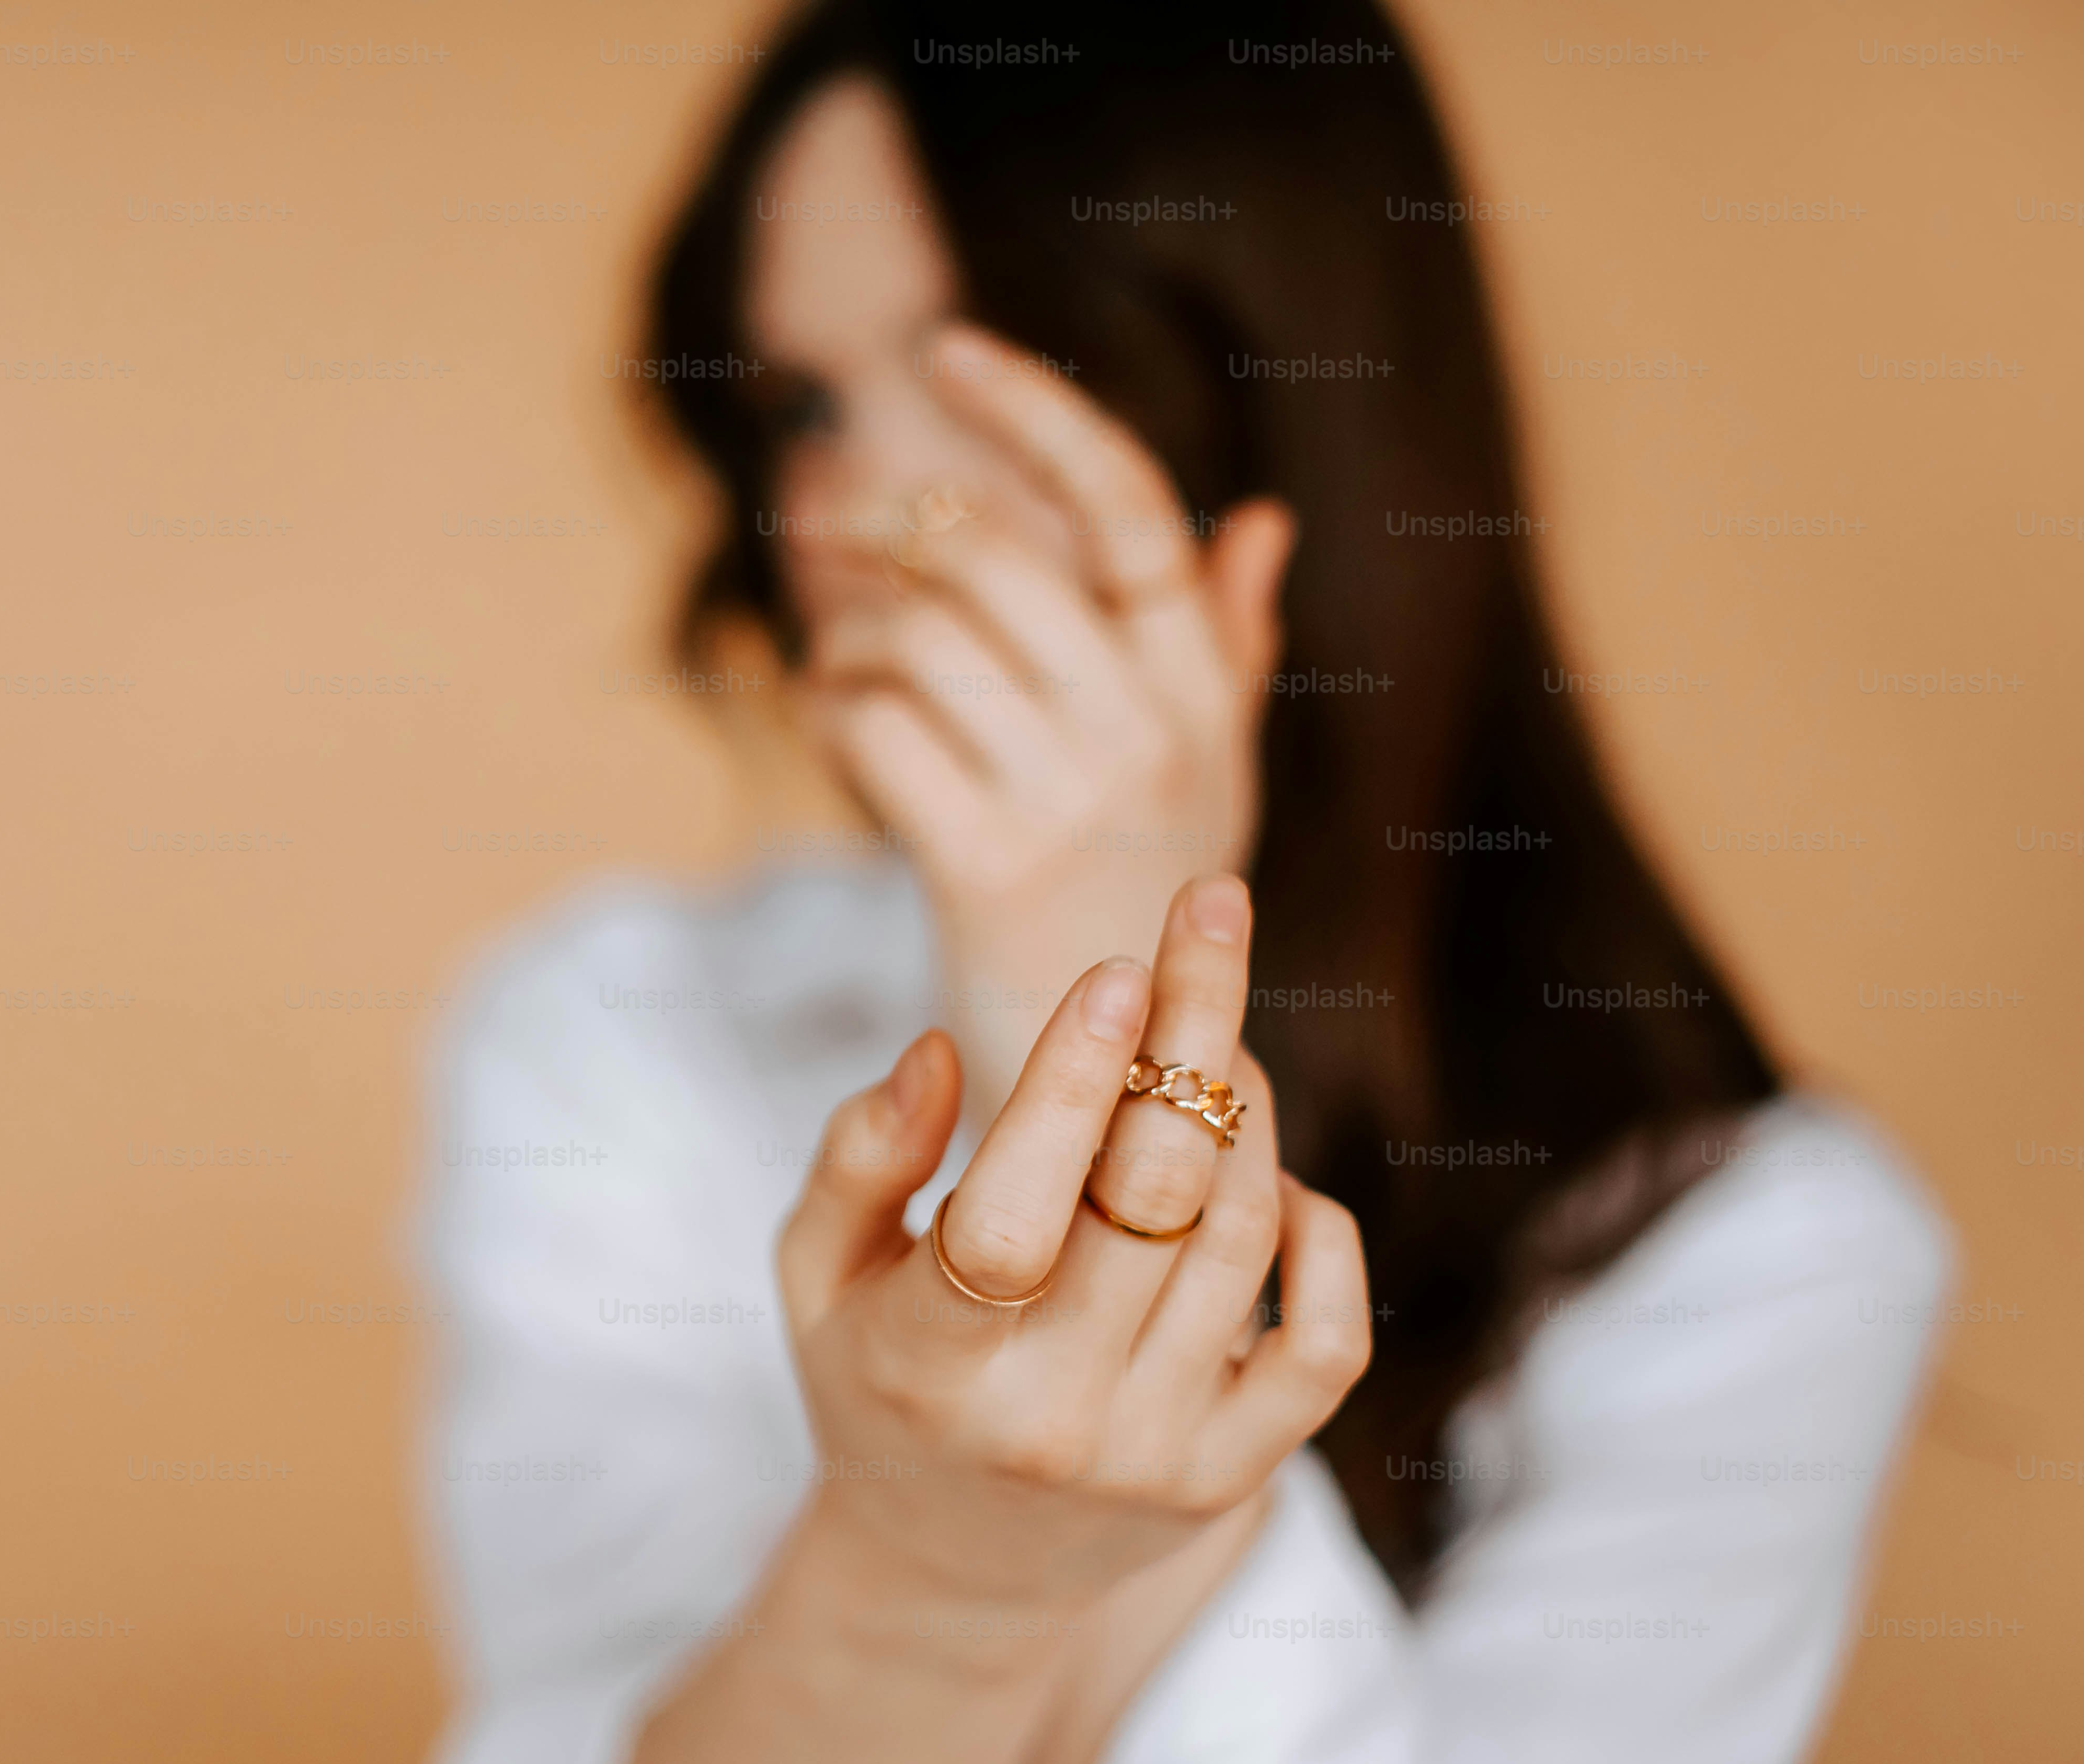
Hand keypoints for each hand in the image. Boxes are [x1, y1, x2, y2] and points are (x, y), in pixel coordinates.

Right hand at [774, 873, 1369, 1612]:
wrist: (950, 1580)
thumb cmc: (878, 1383)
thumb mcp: (816, 1275)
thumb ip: (858, 1158)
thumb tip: (936, 1051)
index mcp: (924, 1362)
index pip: (1011, 1218)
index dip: (1067, 1088)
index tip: (1114, 968)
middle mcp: (1047, 1418)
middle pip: (1154, 1195)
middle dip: (1194, 1028)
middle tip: (1210, 909)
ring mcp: (1155, 1456)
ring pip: (1242, 1238)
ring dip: (1245, 1110)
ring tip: (1216, 1047)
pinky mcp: (1232, 1477)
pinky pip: (1327, 1340)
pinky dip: (1324, 1235)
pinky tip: (1275, 1180)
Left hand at [804, 323, 1295, 1119]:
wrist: (1125, 1096)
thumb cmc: (1142, 909)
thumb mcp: (1207, 774)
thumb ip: (1220, 645)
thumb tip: (1260, 519)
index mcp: (1202, 689)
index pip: (1131, 506)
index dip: (1037, 411)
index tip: (946, 348)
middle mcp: (1151, 731)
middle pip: (995, 557)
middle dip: (890, 526)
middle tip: (833, 528)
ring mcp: (1072, 799)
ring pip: (921, 637)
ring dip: (849, 630)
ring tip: (835, 654)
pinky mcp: (987, 867)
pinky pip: (876, 729)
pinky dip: (828, 706)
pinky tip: (823, 714)